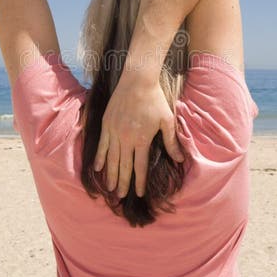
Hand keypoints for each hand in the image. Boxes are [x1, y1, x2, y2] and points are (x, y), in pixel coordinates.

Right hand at [93, 77, 184, 197]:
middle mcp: (126, 139)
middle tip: (120, 196)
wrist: (137, 80)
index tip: (140, 194)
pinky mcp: (106, 124)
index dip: (140, 181)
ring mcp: (114, 132)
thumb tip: (179, 160)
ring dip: (110, 174)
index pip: (140, 166)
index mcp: (142, 139)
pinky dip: (99, 158)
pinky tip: (97, 169)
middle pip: (123, 166)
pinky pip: (102, 145)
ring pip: (111, 158)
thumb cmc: (155, 99)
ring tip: (110, 188)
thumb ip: (171, 142)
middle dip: (123, 182)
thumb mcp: (167, 120)